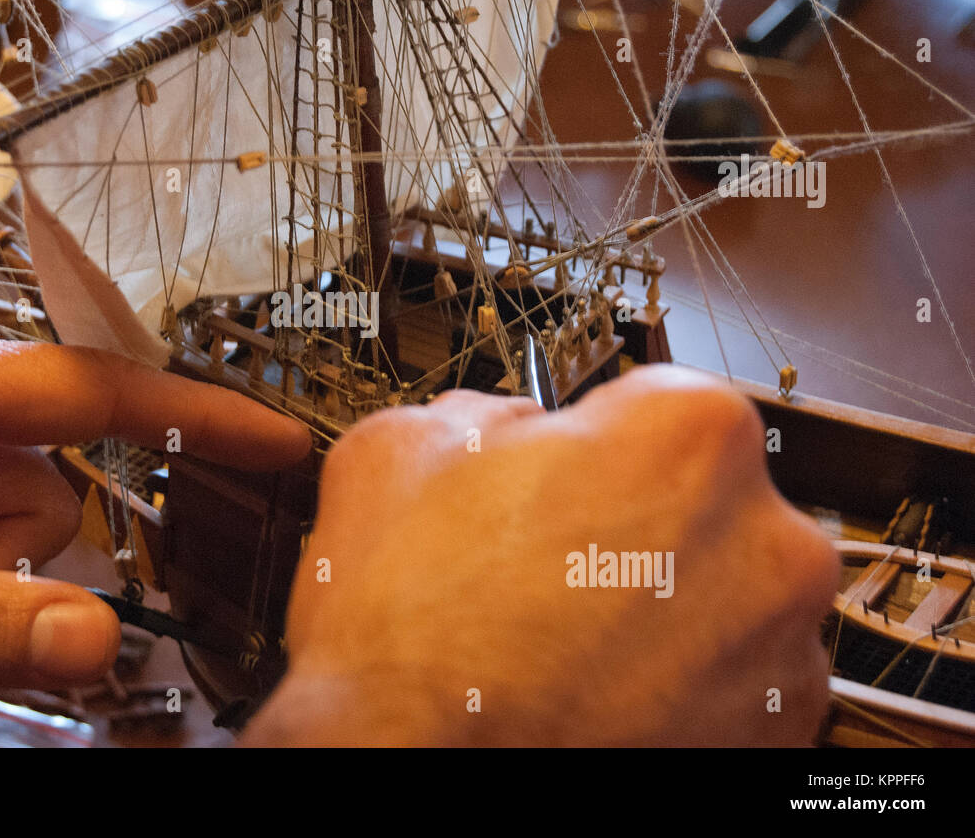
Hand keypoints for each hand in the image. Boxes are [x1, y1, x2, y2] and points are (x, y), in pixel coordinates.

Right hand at [244, 365, 838, 745]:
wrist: (414, 779)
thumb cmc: (407, 638)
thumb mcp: (397, 452)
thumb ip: (481, 410)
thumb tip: (509, 427)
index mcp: (686, 436)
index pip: (661, 402)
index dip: (595, 439)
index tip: (563, 474)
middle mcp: (767, 538)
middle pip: (705, 499)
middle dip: (638, 520)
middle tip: (552, 563)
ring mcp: (784, 652)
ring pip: (724, 594)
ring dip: (663, 606)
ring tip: (565, 642)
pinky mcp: (776, 740)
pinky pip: (736, 682)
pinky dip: (681, 685)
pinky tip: (597, 694)